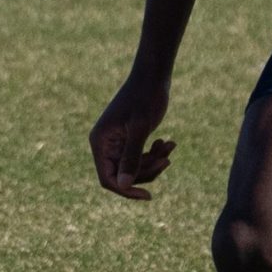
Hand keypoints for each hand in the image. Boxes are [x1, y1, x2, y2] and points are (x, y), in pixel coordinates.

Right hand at [89, 71, 175, 200]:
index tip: (147, 196)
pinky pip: (141, 157)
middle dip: (147, 170)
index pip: (108, 178)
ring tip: (170, 146)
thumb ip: (131, 157)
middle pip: (124, 175)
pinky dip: (155, 154)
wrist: (153, 76)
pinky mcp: (130, 139)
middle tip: (167, 160)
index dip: (126, 190)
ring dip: (154, 161)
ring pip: (135, 167)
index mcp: (100, 142)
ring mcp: (117, 143)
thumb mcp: (139, 128)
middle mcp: (105, 145)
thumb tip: (124, 185)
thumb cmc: (145, 97)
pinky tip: (168, 142)